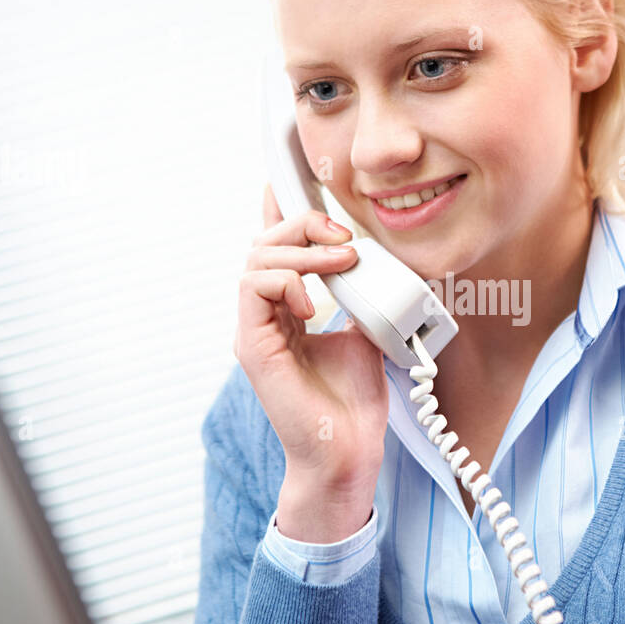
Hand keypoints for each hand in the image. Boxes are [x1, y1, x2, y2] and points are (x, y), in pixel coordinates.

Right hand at [233, 184, 387, 541]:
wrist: (349, 450)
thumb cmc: (354, 400)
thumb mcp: (365, 329)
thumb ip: (358, 293)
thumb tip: (372, 259)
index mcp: (289, 306)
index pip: (277, 244)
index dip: (282, 206)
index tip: (296, 173)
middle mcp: (267, 313)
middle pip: (265, 241)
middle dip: (304, 223)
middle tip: (345, 236)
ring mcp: (256, 328)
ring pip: (256, 258)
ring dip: (302, 249)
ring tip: (340, 262)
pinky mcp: (252, 345)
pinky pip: (252, 288)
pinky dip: (284, 280)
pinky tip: (314, 297)